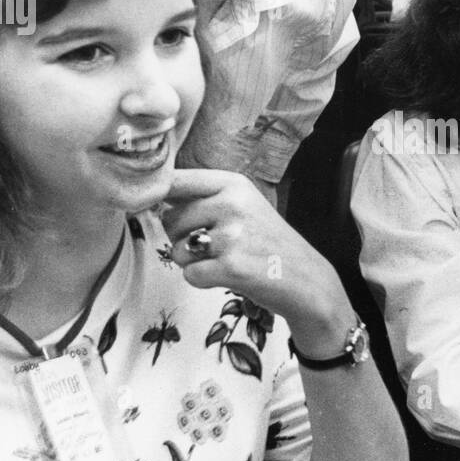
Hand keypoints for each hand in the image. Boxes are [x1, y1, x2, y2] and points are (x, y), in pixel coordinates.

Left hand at [161, 169, 342, 333]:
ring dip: (193, 262)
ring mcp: (232, 236)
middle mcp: (232, 204)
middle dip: (183, 237)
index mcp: (234, 184)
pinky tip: (228, 276)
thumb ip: (205, 198)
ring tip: (225, 260)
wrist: (306, 279)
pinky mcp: (231, 267)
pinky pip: (190, 275)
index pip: (176, 180)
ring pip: (177, 249)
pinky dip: (203, 281)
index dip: (157, 195)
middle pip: (171, 219)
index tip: (155, 205)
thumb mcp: (245, 205)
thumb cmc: (269, 244)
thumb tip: (153, 195)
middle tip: (215, 246)